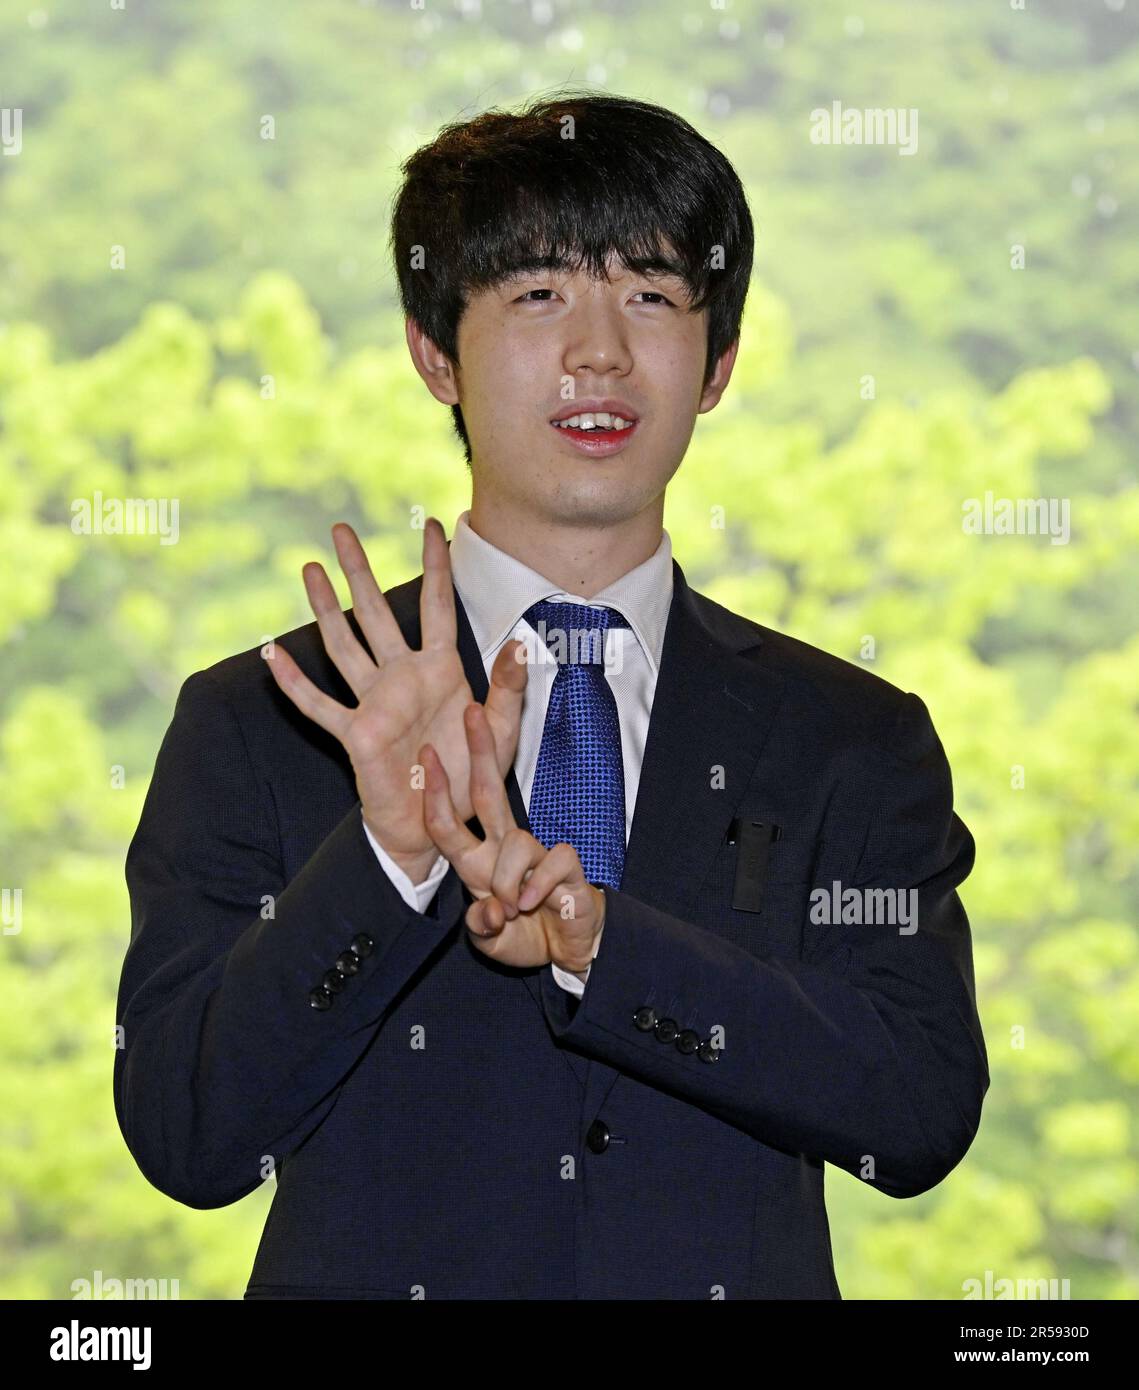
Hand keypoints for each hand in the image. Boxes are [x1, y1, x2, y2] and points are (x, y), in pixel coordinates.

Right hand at [264, 518, 526, 869]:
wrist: (442, 824)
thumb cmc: (470, 777)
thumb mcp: (502, 731)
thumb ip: (509, 688)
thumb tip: (520, 645)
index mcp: (441, 670)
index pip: (438, 606)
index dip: (435, 565)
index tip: (432, 524)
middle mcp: (403, 677)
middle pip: (377, 612)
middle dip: (359, 570)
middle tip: (340, 528)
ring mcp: (375, 702)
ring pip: (344, 645)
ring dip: (326, 608)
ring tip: (309, 569)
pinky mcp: (356, 734)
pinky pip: (320, 706)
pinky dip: (296, 683)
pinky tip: (274, 655)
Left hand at [420, 702, 605, 973]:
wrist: (570, 952)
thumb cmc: (528, 936)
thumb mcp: (491, 941)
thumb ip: (481, 928)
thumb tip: (485, 911)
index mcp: (479, 861)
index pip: (450, 823)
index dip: (437, 794)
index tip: (425, 756)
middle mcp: (505, 849)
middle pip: (489, 792)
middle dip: (480, 752)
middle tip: (471, 713)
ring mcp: (537, 854)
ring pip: (515, 842)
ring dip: (506, 879)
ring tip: (514, 907)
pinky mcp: (567, 863)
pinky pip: (550, 859)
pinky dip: (539, 885)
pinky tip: (537, 903)